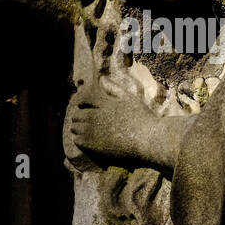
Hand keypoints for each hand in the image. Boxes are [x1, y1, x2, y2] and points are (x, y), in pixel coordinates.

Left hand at [67, 79, 188, 172]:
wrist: (148, 139)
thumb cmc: (142, 118)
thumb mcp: (129, 98)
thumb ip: (114, 88)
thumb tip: (102, 78)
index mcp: (104, 104)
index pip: (83, 99)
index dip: (80, 102)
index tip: (82, 106)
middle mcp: (96, 116)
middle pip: (77, 115)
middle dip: (79, 117)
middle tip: (83, 121)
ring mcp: (94, 131)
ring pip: (75, 128)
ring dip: (77, 128)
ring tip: (84, 130)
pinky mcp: (95, 146)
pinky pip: (78, 141)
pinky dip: (79, 139)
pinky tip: (87, 140)